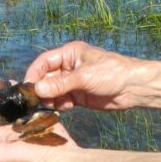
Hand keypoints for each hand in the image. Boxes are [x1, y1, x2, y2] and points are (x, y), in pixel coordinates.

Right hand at [23, 41, 146, 111]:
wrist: (133, 88)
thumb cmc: (112, 73)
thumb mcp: (84, 77)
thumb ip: (60, 84)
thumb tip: (37, 89)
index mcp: (70, 54)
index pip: (44, 62)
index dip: (34, 73)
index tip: (27, 88)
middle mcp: (69, 67)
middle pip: (46, 78)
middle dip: (42, 89)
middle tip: (39, 101)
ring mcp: (73, 82)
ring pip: (52, 91)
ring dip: (51, 99)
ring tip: (54, 105)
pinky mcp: (78, 95)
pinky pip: (62, 100)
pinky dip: (60, 105)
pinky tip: (67, 107)